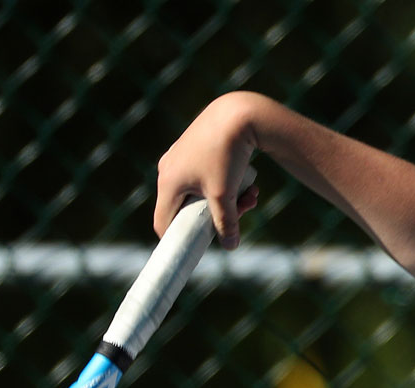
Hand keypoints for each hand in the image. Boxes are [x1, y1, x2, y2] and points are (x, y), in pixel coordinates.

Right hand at [154, 91, 262, 248]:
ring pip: (201, 192)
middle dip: (215, 215)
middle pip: (187, 208)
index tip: (201, 246)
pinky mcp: (195, 148)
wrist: (237, 113)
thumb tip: (230, 246)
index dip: (180, 239)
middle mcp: (169, 169)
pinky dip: (225, 183)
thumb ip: (225, 224)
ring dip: (227, 200)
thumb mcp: (225, 195)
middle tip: (241, 213)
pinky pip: (206, 176)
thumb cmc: (226, 155)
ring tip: (251, 196)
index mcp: (168, 183)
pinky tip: (249, 183)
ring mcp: (180, 157)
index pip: (163, 223)